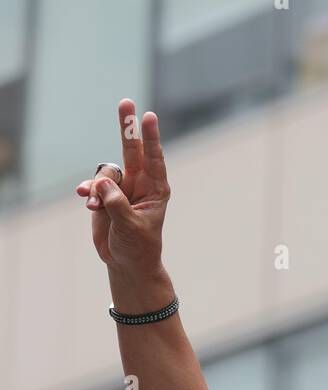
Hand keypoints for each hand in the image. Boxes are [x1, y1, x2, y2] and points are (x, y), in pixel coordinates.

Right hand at [75, 98, 169, 276]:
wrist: (126, 262)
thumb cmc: (138, 246)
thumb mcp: (130, 226)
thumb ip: (116, 203)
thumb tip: (102, 183)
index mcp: (156, 189)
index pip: (154, 158)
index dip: (150, 137)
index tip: (149, 116)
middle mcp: (139, 184)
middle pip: (132, 148)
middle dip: (127, 126)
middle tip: (126, 101)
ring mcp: (121, 188)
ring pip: (106, 172)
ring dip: (97, 185)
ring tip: (95, 205)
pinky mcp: (104, 195)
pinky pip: (93, 185)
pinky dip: (88, 191)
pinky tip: (85, 199)